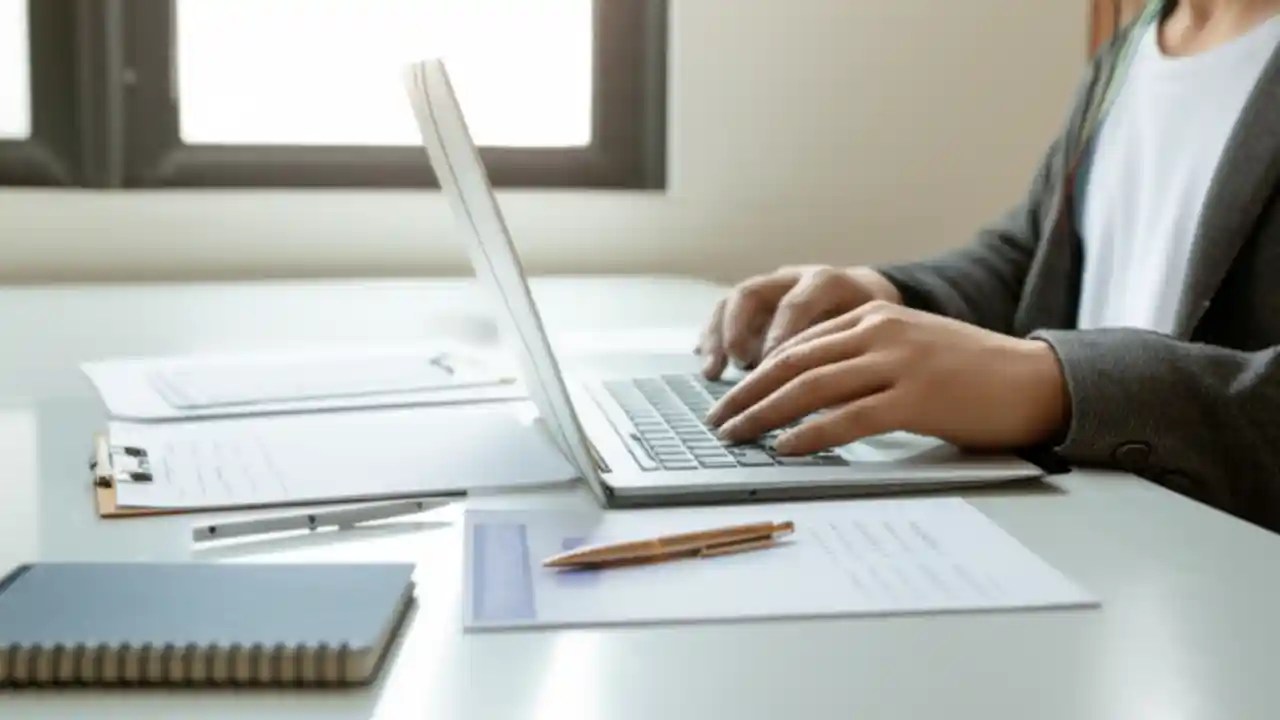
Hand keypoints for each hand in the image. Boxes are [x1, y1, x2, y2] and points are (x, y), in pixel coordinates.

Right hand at [695, 266, 901, 378]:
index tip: (770, 366)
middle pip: (752, 294)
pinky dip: (713, 339)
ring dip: (719, 337)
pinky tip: (710, 368)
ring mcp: (771, 287)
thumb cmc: (879, 330)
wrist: (876, 299)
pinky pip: (724, 313)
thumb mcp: (876, 343)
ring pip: (732, 302)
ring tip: (714, 373)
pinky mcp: (757, 302)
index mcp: (828, 283)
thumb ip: (853, 365)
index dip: (779, 334)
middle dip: (738, 332)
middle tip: (737, 367)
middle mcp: (794, 278)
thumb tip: (831, 412)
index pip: (797, 303)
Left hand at [705, 301, 1069, 453]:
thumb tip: (803, 398)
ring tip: (738, 437)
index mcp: (873, 314)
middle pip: (793, 362)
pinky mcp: (916, 398)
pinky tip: (785, 448)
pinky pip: (848, 417)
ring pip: (811, 387)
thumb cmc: (969, 375)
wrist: (1033, 381)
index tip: (729, 399)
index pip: (797, 344)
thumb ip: (859, 362)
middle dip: (747, 394)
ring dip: (765, 415)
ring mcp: (898, 362)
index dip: (755, 374)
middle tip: (717, 421)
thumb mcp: (907, 351)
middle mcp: (879, 330)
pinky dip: (811, 434)